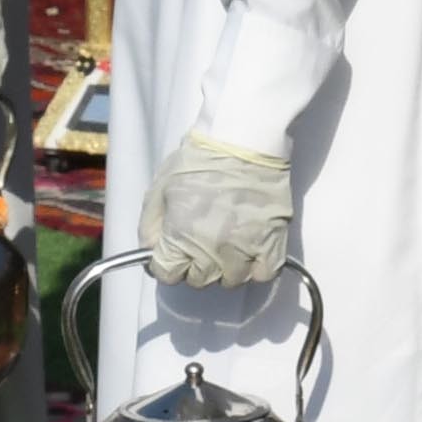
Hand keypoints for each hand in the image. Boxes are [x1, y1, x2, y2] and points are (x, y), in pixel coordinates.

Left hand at [142, 129, 297, 292]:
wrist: (243, 140)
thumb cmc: (197, 160)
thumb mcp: (159, 189)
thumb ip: (150, 227)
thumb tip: (151, 252)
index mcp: (180, 239)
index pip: (167, 275)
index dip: (166, 263)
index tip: (171, 252)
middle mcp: (211, 253)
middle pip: (198, 281)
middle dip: (194, 265)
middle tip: (198, 242)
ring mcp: (244, 251)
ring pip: (231, 281)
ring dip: (225, 267)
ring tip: (225, 244)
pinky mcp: (271, 243)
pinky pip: (263, 275)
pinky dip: (255, 267)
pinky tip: (249, 250)